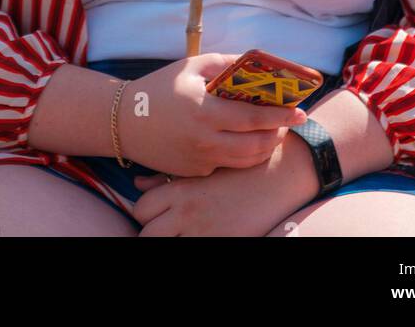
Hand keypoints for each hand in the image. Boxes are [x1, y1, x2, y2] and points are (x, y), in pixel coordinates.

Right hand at [117, 52, 306, 178]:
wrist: (124, 121)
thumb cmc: (159, 88)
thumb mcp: (191, 66)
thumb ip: (225, 63)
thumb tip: (255, 63)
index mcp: (205, 112)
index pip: (254, 119)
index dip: (281, 116)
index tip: (300, 111)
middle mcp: (205, 141)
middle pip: (256, 145)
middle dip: (279, 134)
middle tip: (290, 123)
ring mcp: (200, 161)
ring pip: (245, 161)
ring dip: (265, 148)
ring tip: (273, 132)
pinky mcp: (194, 172)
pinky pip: (226, 165)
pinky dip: (241, 155)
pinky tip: (246, 141)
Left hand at [131, 156, 296, 237]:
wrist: (276, 176)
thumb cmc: (238, 167)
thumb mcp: (202, 167)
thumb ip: (167, 176)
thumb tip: (138, 184)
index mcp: (179, 189)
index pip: (141, 207)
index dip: (145, 212)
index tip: (153, 212)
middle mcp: (185, 212)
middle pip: (147, 232)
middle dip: (151, 230)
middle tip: (163, 226)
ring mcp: (201, 232)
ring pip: (164, 244)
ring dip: (168, 238)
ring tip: (179, 232)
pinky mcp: (217, 242)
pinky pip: (189, 247)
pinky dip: (189, 242)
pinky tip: (198, 234)